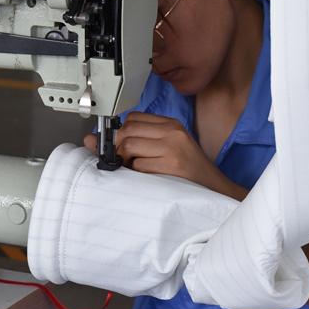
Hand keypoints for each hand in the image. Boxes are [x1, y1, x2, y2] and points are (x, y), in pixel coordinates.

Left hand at [83, 112, 246, 199]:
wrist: (217, 190)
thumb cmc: (190, 172)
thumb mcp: (166, 149)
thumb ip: (134, 142)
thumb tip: (90, 140)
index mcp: (172, 124)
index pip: (133, 118)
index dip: (121, 133)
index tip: (120, 146)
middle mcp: (173, 132)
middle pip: (127, 131)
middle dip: (120, 149)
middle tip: (126, 162)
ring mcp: (173, 147)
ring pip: (130, 147)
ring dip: (127, 163)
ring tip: (139, 172)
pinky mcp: (172, 164)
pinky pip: (139, 166)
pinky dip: (138, 175)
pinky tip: (149, 179)